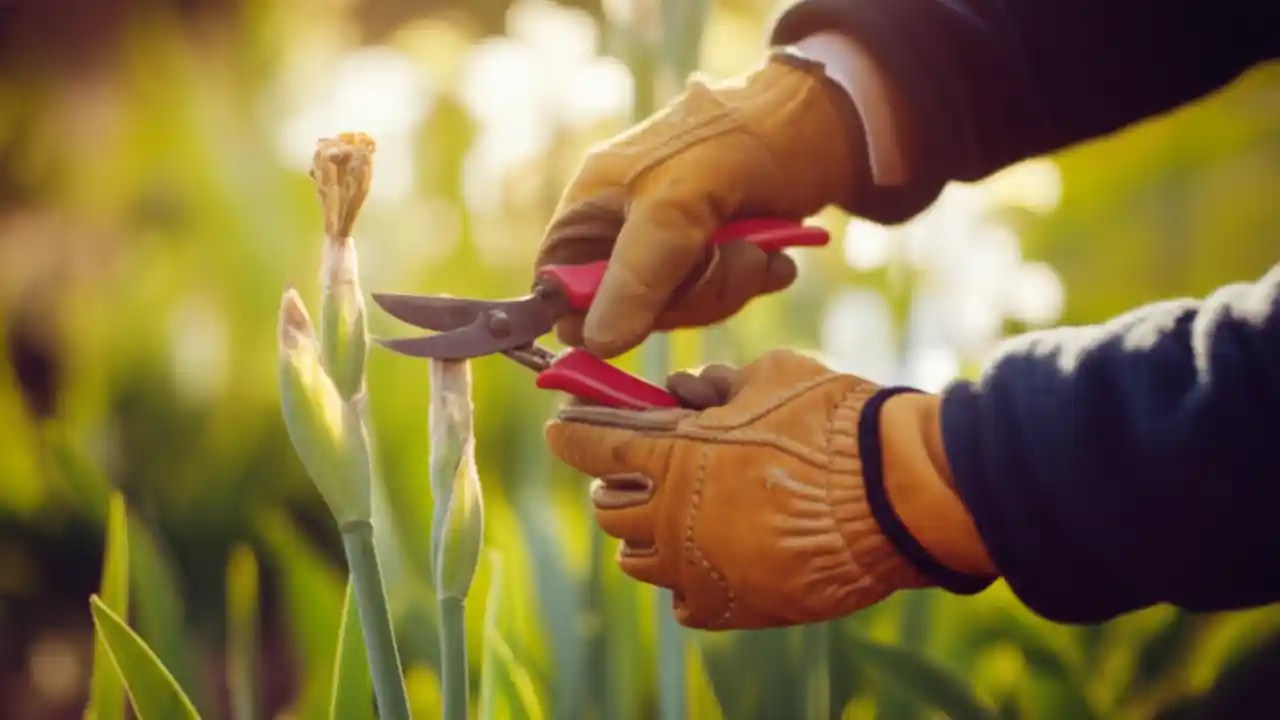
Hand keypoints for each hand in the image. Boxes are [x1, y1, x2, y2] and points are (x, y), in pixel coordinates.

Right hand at [537, 53, 865, 357]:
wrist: (822, 122)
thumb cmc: (739, 140)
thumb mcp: (682, 204)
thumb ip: (639, 271)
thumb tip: (595, 343)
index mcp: (592, 205)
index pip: (558, 285)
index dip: (589, 314)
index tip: (638, 320)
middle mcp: (621, 228)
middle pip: (623, 310)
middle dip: (687, 296)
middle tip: (732, 260)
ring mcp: (667, 246)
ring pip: (676, 310)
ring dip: (727, 289)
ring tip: (760, 252)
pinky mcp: (710, 258)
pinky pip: (714, 301)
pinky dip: (749, 284)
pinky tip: (774, 259)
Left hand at [545, 350, 995, 629]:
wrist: (895, 497)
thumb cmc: (833, 425)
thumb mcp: (768, 378)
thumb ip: (716, 385)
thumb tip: (688, 389)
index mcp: (670, 456)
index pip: (588, 445)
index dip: (571, 432)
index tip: (563, 428)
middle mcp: (669, 519)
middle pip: (606, 507)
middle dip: (614, 482)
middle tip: (640, 467)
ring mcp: (695, 569)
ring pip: (637, 558)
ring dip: (647, 531)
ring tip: (679, 512)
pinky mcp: (728, 607)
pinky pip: (682, 598)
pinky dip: (686, 575)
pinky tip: (713, 553)